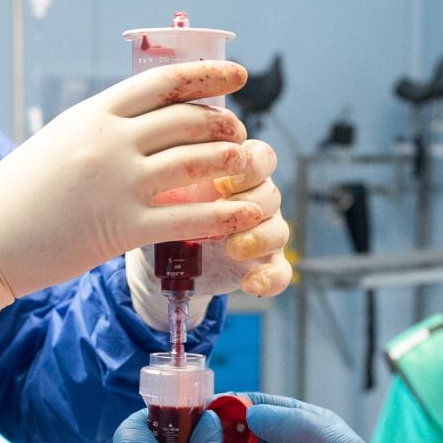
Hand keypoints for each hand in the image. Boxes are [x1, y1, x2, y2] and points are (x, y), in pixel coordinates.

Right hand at [0, 62, 268, 350]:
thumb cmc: (21, 192)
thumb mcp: (60, 139)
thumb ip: (104, 125)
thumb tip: (148, 115)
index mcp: (93, 114)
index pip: (163, 82)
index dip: (208, 75)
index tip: (237, 74)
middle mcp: (109, 142)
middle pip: (188, 120)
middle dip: (225, 123)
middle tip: (240, 130)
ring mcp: (118, 185)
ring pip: (197, 162)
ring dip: (231, 160)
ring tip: (248, 163)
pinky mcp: (123, 228)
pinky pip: (190, 217)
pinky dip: (227, 214)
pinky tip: (248, 213)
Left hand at [124, 141, 291, 328]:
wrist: (161, 255)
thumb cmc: (163, 208)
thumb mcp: (163, 188)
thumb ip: (173, 171)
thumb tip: (166, 160)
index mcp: (236, 172)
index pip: (261, 158)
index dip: (251, 166)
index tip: (224, 180)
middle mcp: (255, 199)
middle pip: (272, 194)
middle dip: (252, 202)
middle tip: (225, 211)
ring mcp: (261, 232)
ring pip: (280, 230)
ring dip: (259, 239)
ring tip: (232, 249)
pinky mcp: (262, 264)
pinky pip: (280, 272)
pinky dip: (269, 279)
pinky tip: (249, 285)